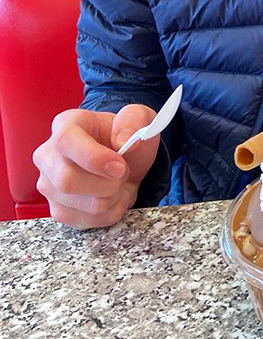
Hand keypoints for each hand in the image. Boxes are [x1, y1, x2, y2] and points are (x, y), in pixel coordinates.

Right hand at [33, 104, 160, 229]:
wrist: (124, 159)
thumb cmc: (125, 136)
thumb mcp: (138, 118)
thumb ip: (133, 119)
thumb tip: (123, 140)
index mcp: (66, 125)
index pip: (65, 141)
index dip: (94, 158)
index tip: (119, 165)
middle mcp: (49, 155)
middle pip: (68, 180)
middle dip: (109, 183)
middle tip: (123, 172)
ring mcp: (50, 185)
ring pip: (83, 205)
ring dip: (113, 197)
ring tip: (119, 182)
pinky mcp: (59, 210)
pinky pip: (88, 221)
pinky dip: (111, 212)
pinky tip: (114, 196)